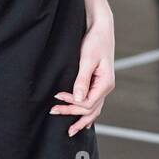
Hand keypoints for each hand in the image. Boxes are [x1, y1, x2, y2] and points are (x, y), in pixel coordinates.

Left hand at [51, 1, 114, 136]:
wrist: (101, 27)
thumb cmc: (95, 41)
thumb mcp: (87, 59)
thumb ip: (81, 79)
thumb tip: (76, 99)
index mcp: (105, 83)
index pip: (87, 102)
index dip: (71, 103)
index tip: (57, 96)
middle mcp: (105, 87)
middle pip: (89, 109)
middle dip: (72, 113)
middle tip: (53, 112)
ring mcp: (102, 86)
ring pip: (93, 109)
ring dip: (81, 118)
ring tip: (70, 130)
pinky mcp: (97, 82)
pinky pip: (93, 102)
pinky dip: (86, 112)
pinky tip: (82, 119)